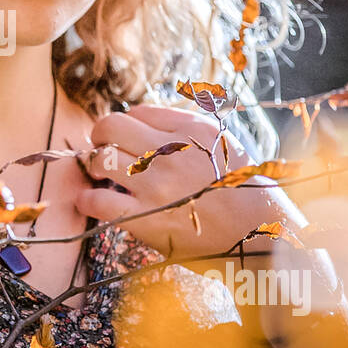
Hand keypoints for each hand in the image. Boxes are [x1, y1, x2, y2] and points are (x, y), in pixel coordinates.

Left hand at [73, 104, 281, 258]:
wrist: (260, 235)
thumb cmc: (245, 191)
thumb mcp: (226, 144)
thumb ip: (190, 129)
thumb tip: (153, 121)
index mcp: (192, 130)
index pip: (139, 112)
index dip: (127, 124)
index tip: (126, 138)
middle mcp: (171, 152)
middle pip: (110, 126)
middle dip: (100, 135)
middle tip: (101, 148)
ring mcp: (155, 186)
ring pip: (100, 159)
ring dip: (93, 166)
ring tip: (99, 175)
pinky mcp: (144, 218)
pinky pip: (98, 201)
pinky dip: (87, 199)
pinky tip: (90, 200)